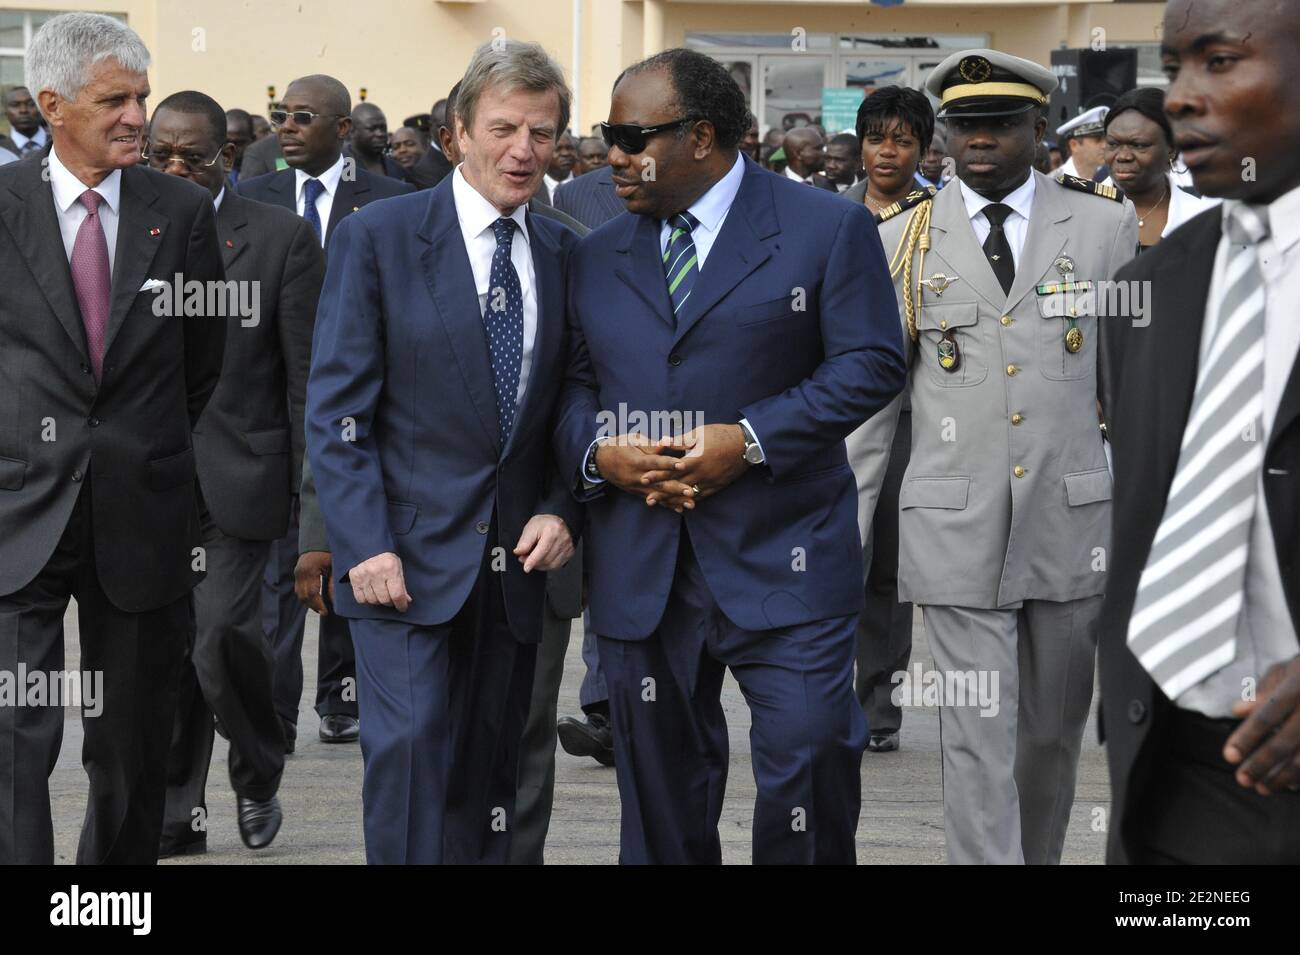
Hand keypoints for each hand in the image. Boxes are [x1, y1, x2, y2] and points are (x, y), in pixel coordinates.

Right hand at [294, 551, 334, 615]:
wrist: (318, 538)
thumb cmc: (328, 551)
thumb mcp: (334, 566)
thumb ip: (333, 583)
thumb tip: (335, 600)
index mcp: (310, 571)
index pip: (313, 593)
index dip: (319, 604)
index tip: (326, 612)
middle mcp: (300, 572)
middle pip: (304, 595)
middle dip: (313, 605)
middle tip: (323, 612)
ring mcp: (297, 572)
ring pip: (299, 593)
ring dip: (308, 602)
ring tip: (319, 608)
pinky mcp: (297, 572)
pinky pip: (298, 588)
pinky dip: (305, 595)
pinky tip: (314, 599)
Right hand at [346, 551, 411, 611]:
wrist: (370, 548)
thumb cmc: (387, 560)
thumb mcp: (398, 568)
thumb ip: (402, 585)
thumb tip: (406, 601)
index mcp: (390, 568)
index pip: (397, 594)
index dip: (401, 604)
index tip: (402, 608)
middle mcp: (376, 572)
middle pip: (384, 599)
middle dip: (390, 602)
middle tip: (392, 599)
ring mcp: (363, 575)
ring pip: (372, 600)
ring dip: (379, 601)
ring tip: (381, 594)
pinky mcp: (354, 578)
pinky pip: (360, 599)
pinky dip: (367, 600)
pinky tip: (371, 593)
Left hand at [514, 514, 574, 572]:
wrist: (556, 521)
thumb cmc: (543, 524)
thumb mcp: (531, 528)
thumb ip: (524, 541)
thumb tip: (518, 552)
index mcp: (552, 530)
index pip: (542, 550)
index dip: (533, 561)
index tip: (526, 568)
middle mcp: (563, 539)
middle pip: (546, 559)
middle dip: (533, 562)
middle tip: (524, 559)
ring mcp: (568, 546)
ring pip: (552, 564)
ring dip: (540, 565)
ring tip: (532, 559)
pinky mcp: (570, 552)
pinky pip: (557, 565)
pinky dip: (547, 566)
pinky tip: (542, 560)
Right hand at [594, 433, 697, 512]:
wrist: (601, 462)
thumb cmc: (619, 446)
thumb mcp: (633, 440)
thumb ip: (652, 445)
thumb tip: (668, 442)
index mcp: (635, 461)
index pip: (654, 462)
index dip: (668, 463)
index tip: (683, 464)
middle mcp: (636, 477)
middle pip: (658, 483)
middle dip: (675, 488)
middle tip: (691, 492)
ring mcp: (636, 487)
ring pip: (658, 495)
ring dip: (675, 500)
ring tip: (691, 504)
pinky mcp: (637, 493)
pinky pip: (654, 500)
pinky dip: (667, 505)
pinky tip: (680, 510)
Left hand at [641, 424, 748, 502]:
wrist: (746, 445)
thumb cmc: (721, 435)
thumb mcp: (699, 434)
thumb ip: (680, 441)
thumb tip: (662, 441)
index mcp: (696, 460)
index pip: (672, 470)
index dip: (657, 475)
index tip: (644, 479)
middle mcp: (702, 474)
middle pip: (678, 486)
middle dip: (662, 493)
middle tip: (648, 500)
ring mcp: (710, 482)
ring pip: (689, 494)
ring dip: (674, 500)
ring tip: (662, 505)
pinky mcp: (717, 486)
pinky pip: (702, 496)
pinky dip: (690, 500)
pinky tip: (682, 505)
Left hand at [1226, 656, 1299, 793]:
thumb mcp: (1285, 669)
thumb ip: (1262, 690)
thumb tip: (1238, 710)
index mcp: (1297, 686)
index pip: (1267, 716)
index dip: (1247, 737)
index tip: (1229, 756)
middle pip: (1285, 742)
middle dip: (1261, 764)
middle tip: (1242, 779)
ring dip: (1282, 777)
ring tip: (1262, 788)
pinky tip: (1290, 785)